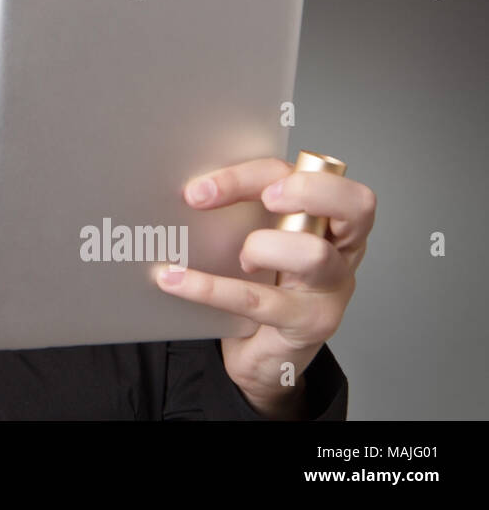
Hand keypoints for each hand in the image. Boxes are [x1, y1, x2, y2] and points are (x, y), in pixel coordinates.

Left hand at [153, 156, 375, 417]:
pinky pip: (260, 300)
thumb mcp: (256, 235)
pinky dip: (209, 288)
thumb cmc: (263, 282)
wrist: (265, 352)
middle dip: (304, 191)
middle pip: (351, 203)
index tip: (203, 188)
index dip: (256, 174)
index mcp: (330, 214)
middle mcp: (343, 247)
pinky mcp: (313, 322)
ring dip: (263, 248)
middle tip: (265, 200)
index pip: (308, 173)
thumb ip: (239, 209)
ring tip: (241, 260)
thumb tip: (184, 190)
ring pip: (314, 254)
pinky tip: (174, 280)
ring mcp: (332, 287)